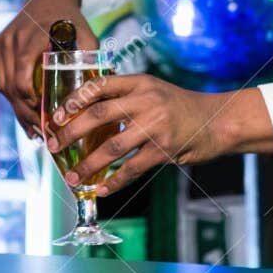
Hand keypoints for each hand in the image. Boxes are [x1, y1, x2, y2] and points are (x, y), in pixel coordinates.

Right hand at [0, 0, 98, 136]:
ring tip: (33, 129)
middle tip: (41, 134)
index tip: (45, 118)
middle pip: (11, 87)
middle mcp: (13, 40)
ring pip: (3, 86)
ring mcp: (2, 43)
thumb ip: (91, 58)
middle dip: (25, 113)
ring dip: (17, 109)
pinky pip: (0, 79)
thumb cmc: (72, 18)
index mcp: (32, 38)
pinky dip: (11, 98)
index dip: (30, 101)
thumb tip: (101, 91)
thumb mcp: (86, 35)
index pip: (22, 77)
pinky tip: (23, 114)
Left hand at [47, 77, 269, 195]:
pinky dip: (115, 181)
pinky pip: (133, 168)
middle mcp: (146, 100)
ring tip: (72, 176)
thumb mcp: (153, 90)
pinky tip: (101, 189)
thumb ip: (125, 96)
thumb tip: (86, 113)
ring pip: (113, 146)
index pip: (99, 86)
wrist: (218, 121)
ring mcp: (156, 125)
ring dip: (88, 164)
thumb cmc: (179, 107)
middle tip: (53, 145)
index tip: (56, 115)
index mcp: (139, 82)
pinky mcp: (165, 149)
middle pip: (99, 115)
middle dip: (71, 132)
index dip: (74, 100)